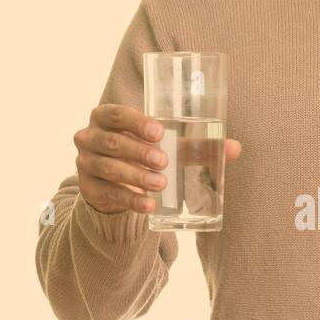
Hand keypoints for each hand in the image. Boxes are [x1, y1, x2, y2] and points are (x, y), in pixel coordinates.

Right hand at [74, 104, 241, 214]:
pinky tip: (149, 205)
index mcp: (105, 117)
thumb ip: (196, 146)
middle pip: (111, 142)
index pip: (115, 114)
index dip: (135, 122)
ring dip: (136, 176)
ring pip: (109, 168)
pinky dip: (130, 200)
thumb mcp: (165, 146)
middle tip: (164, 162)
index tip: (159, 132)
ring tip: (160, 184)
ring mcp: (85, 164)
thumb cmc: (142, 153)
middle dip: (138, 152)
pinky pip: (109, 194)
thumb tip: (235, 148)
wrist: (114, 183)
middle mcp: (89, 137)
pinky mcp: (88, 189)